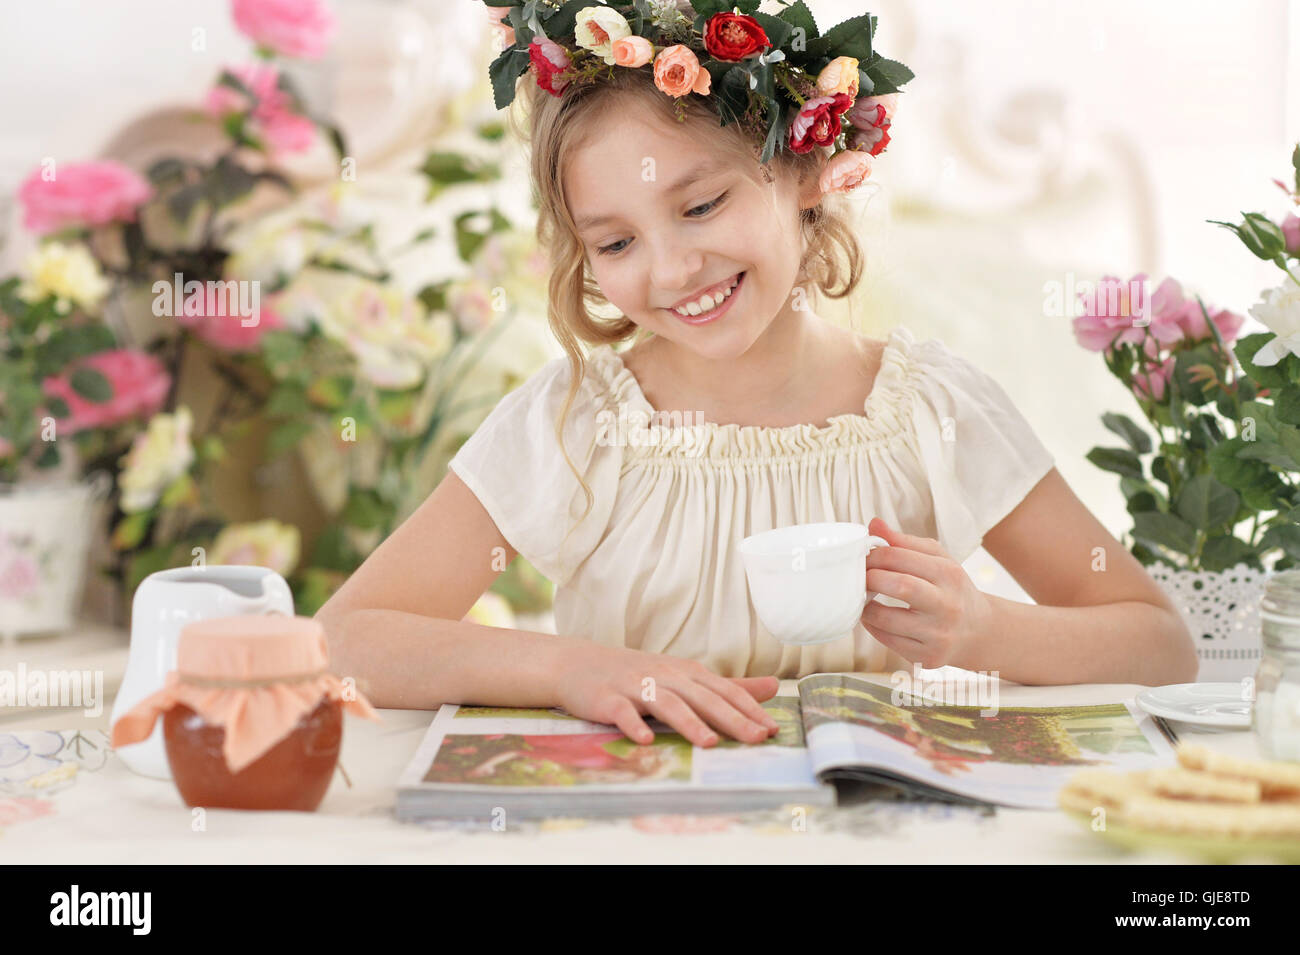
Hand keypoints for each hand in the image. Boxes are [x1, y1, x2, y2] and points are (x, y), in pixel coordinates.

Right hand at [553, 643, 781, 747]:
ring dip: (688, 722)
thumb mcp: (684, 677)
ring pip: (667, 704)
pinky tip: (646, 740)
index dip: (749, 709)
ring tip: (709, 743)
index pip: (724, 690)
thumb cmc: (638, 675)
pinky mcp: (608, 699)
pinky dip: (634, 725)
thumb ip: (728, 686)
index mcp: (686, 673)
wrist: (578, 664)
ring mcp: (635, 687)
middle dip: (731, 718)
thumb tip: (773, 687)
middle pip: (702, 697)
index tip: (771, 730)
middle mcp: (665, 676)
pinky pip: (623, 712)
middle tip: (756, 738)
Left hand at [860, 517, 992, 669]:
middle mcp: (948, 604)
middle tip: (860, 577)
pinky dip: (873, 628)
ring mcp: (938, 634)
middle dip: (870, 578)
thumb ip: (905, 542)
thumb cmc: (951, 590)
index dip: (874, 555)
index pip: (901, 556)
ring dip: (866, 607)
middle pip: (899, 586)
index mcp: (950, 574)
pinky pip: (888, 641)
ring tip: (864, 599)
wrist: (978, 631)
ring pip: (887, 619)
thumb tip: (874, 524)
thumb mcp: (938, 560)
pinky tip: (875, 618)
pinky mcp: (928, 657)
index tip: (863, 557)